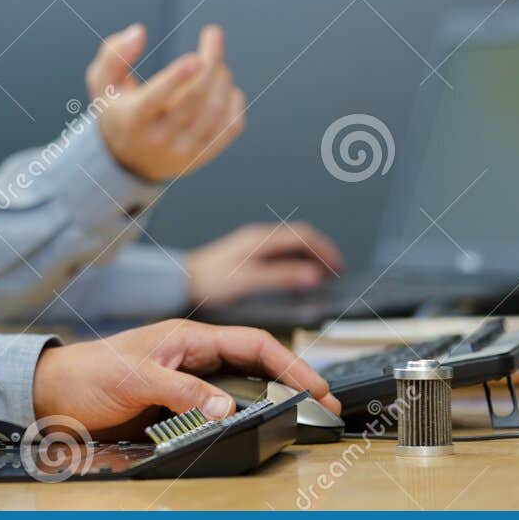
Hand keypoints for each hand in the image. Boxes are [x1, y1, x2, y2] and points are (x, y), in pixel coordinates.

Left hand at [30, 319, 338, 437]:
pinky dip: (246, 416)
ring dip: (273, 398)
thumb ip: (181, 389)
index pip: (252, 343)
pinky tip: (258, 427)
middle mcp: (192, 355)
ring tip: (303, 415)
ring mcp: (188, 379)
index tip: (316, 386)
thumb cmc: (88, 373)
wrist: (54, 393)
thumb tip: (226, 407)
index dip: (290, 362)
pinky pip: (222, 407)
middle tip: (324, 406)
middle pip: (257, 363)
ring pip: (243, 386)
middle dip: (294, 380)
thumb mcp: (135, 377)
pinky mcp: (179, 402)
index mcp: (188, 336)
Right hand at [89, 23, 244, 181]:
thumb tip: (139, 31)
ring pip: (214, 111)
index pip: (154, 99)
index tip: (195, 58)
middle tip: (213, 33)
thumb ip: (114, 54)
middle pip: (193, 99)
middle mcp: (158, 139)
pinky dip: (234, 102)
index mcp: (131, 119)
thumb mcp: (102, 83)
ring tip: (217, 63)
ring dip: (222, 78)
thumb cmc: (118, 109)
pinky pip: (230, 127)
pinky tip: (227, 88)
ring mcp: (183, 151)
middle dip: (209, 62)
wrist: (129, 160)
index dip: (175, 79)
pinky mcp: (203, 156)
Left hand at [186, 221, 342, 305]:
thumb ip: (283, 277)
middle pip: (299, 239)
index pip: (303, 236)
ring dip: (308, 261)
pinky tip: (294, 283)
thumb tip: (314, 275)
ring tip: (319, 280)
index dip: (325, 250)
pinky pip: (279, 256)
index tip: (338, 268)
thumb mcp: (250, 280)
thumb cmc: (208, 281)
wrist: (179, 282)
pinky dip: (293, 266)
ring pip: (289, 248)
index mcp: (261, 239)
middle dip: (320, 254)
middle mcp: (258, 238)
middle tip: (334, 274)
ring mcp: (252, 246)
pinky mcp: (247, 257)